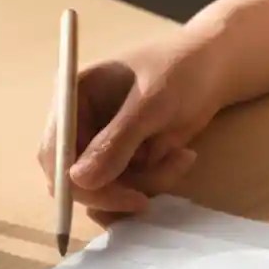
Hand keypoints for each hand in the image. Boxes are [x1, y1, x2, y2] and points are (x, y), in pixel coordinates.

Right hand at [37, 31, 224, 220]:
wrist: (213, 70)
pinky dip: (157, 181)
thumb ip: (115, 142)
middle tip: (147, 196)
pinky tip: (182, 156)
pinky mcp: (126, 159)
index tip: (112, 197)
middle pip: (76, 180)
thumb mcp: (149, 104)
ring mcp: (102, 145)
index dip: (74, 184)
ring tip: (182, 156)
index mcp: (71, 99)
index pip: (54, 153)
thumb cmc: (178, 71)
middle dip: (116, 190)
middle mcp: (79, 124)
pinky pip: (131, 188)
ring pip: (108, 189)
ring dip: (146, 183)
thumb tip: (79, 180)